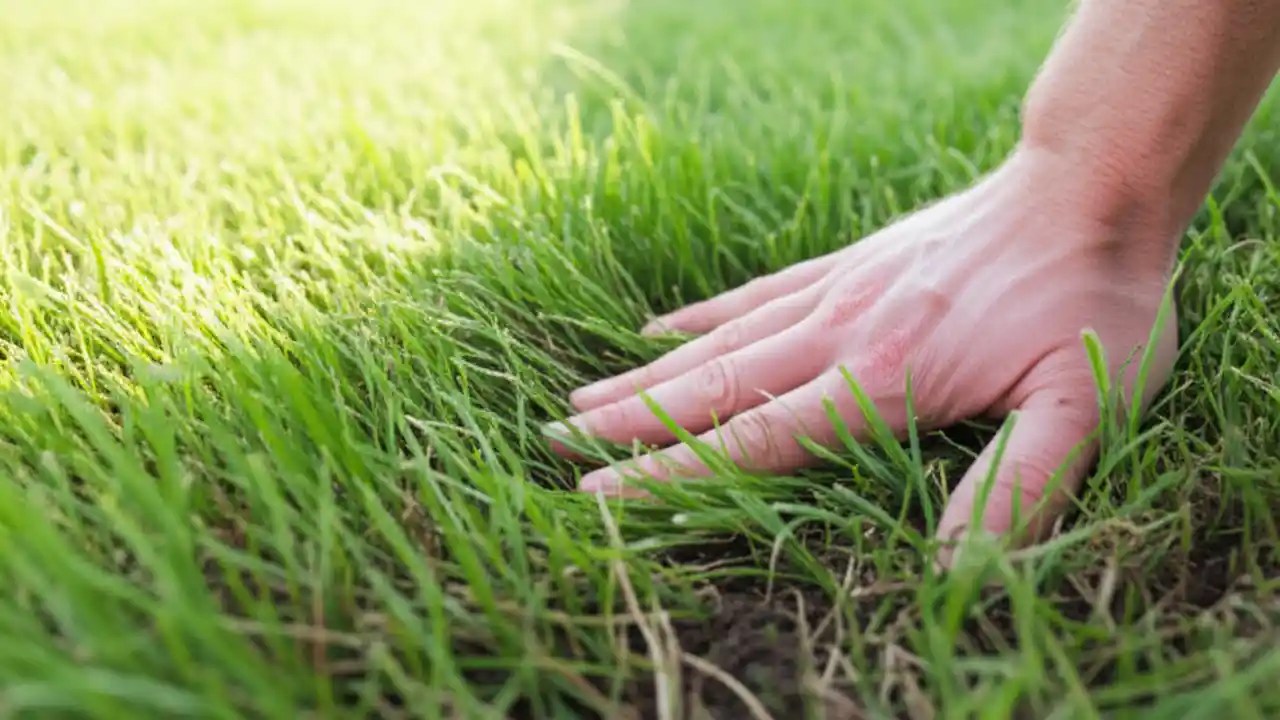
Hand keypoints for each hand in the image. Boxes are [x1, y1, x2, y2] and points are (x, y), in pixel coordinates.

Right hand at [548, 148, 1178, 560]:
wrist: (1088, 185)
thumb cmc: (1093, 299)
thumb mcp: (1085, 403)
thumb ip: (1020, 487)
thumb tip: (960, 571)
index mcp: (882, 380)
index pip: (754, 440)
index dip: (670, 474)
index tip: (599, 496)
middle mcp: (839, 334)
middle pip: (712, 390)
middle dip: (627, 424)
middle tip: (553, 445)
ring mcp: (835, 291)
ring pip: (719, 343)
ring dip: (644, 378)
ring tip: (578, 400)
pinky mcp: (846, 264)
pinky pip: (756, 293)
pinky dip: (701, 316)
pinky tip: (658, 328)